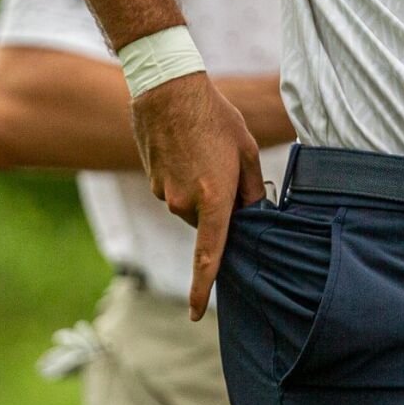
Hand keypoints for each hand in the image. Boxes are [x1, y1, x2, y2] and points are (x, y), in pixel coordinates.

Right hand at [129, 71, 264, 318]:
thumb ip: (249, 188)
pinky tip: (190, 150)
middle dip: (218, 208)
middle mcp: (184, 204)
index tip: (196, 313)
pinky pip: (174, 192)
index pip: (210, 255)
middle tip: (227, 170)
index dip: (203, 287)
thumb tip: (251, 214)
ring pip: (190, 207)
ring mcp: (165, 194)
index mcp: (213, 199)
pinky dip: (185, 178)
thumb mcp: (246, 150)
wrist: (168, 92)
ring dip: (201, 190)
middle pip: (206, 223)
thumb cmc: (216, 117)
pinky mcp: (153, 183)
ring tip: (206, 151)